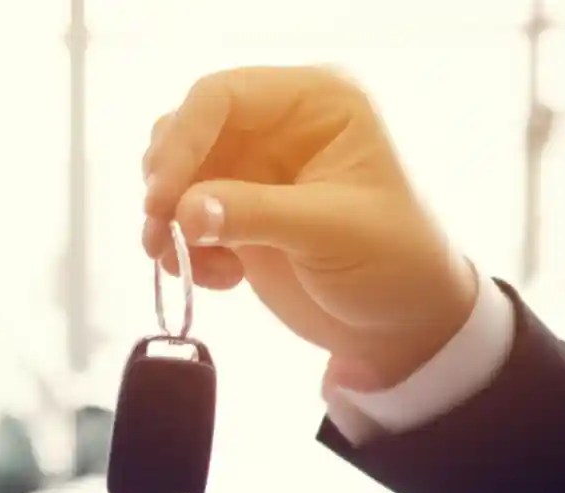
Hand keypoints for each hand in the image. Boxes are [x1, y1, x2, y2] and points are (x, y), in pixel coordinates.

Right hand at [142, 65, 478, 389]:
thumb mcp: (332, 232)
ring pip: (179, 174)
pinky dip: (185, 248)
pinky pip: (184, 217)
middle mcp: (277, 126)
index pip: (221, 96)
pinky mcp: (238, 213)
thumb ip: (255, 215)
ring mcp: (254, 170)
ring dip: (168, 220)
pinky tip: (222, 280)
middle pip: (188, 130)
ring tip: (187, 264)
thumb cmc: (394, 263)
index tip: (161, 199)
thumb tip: (182, 212)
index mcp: (314, 103)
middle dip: (168, 182)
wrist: (403, 324)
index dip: (182, 140)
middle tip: (160, 233)